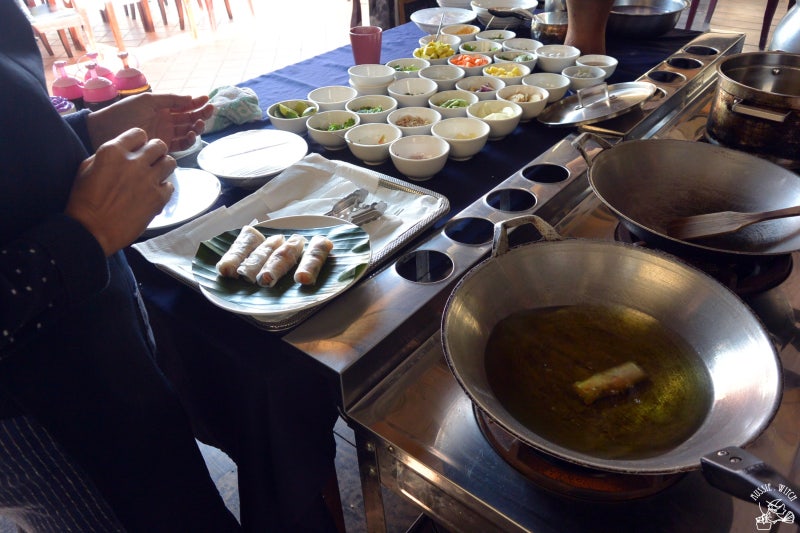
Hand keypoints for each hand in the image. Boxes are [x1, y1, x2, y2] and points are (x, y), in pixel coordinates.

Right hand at [65, 128, 175, 255]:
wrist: (91, 231)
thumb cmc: (83, 202)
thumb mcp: (86, 169)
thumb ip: (106, 156)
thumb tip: (122, 152)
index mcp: (113, 151)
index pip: (139, 134)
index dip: (140, 143)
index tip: (138, 151)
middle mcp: (133, 162)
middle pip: (159, 145)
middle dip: (156, 153)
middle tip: (151, 163)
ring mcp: (148, 179)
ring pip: (170, 162)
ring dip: (163, 169)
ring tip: (155, 177)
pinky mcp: (158, 197)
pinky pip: (171, 185)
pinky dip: (164, 190)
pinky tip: (154, 195)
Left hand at [86, 93, 213, 152]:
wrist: (105, 130)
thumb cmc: (124, 112)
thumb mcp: (148, 100)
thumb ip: (170, 100)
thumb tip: (190, 99)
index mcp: (162, 108)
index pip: (184, 106)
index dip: (196, 103)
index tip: (206, 100)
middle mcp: (166, 122)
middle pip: (189, 119)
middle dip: (201, 114)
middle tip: (210, 111)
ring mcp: (165, 135)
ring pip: (188, 132)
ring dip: (197, 127)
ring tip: (200, 123)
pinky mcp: (162, 148)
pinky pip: (181, 145)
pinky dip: (189, 141)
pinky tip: (191, 135)